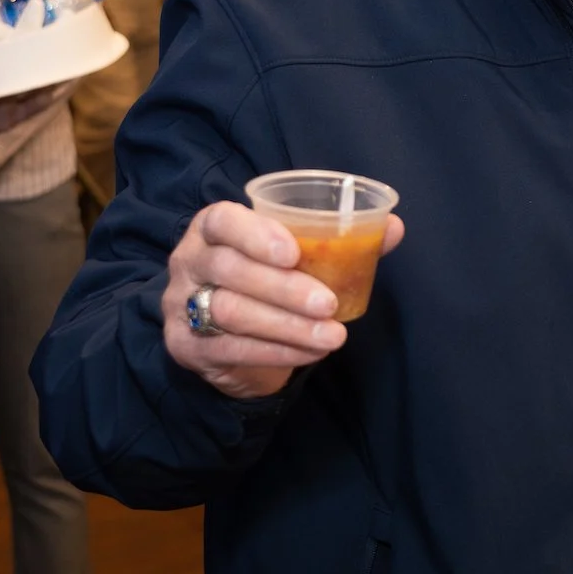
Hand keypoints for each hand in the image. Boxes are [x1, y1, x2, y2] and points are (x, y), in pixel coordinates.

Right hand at [160, 200, 406, 400]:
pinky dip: (276, 352)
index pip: (223, 220)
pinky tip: (311, 353)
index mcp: (213, 226)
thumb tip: (393, 227)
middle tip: (329, 303)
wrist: (227, 335)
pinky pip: (230, 349)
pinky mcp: (184, 345)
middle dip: (284, 288)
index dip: (256, 234)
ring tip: (332, 336)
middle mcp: (189, 260)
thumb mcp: (295, 255)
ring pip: (230, 312)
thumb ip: (339, 239)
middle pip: (230, 270)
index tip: (294, 253)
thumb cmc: (266, 279)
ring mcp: (179, 304)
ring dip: (287, 326)